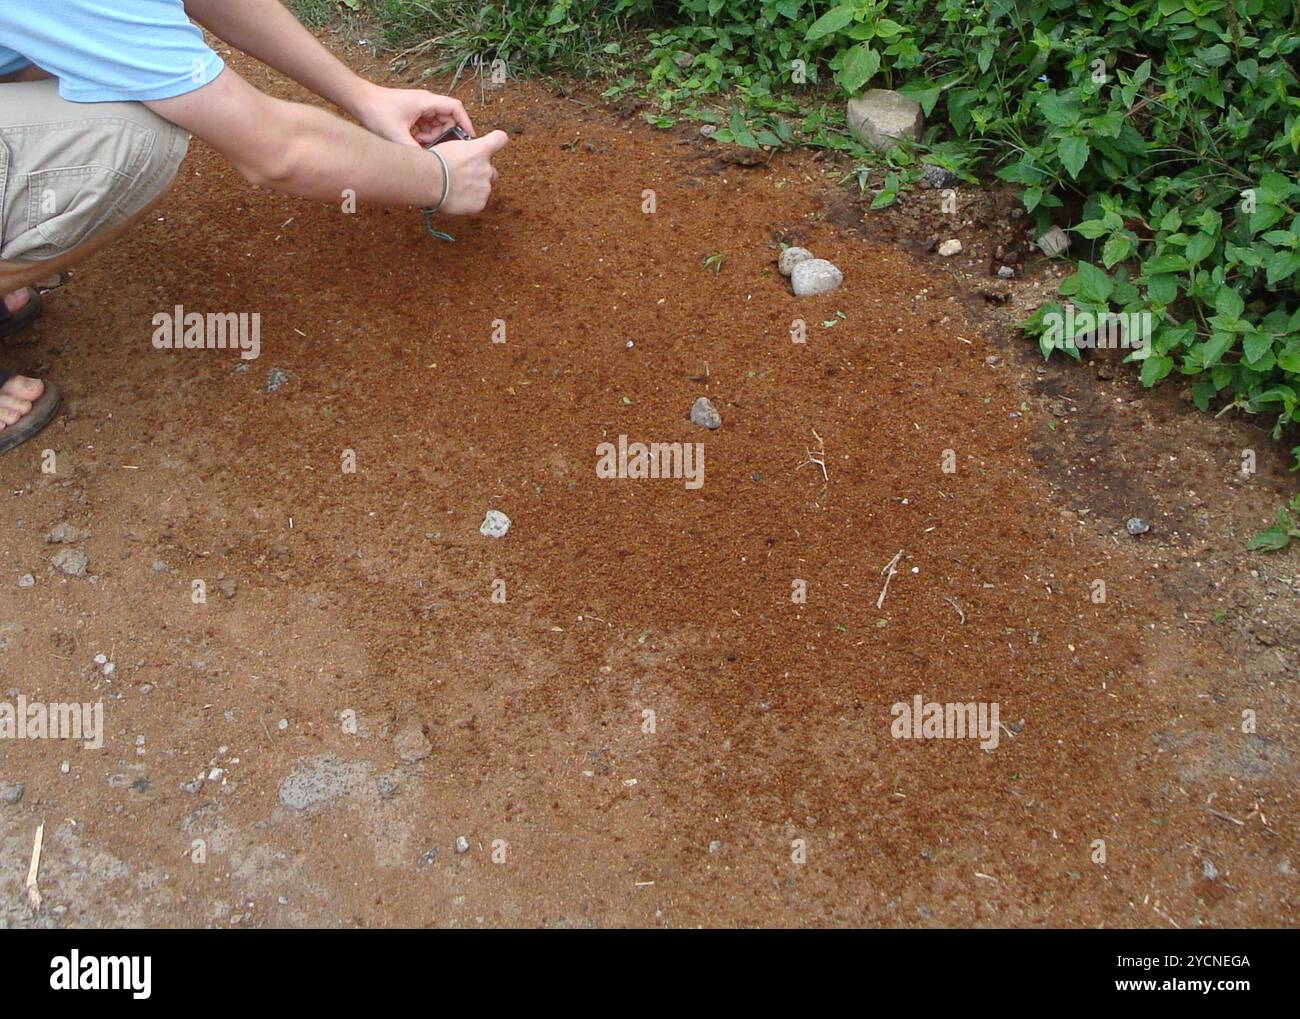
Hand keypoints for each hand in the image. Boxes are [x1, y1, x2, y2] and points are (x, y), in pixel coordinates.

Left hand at [353, 84, 473, 146]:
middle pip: (449, 118)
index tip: (469, 139)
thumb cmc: (377, 112)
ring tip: (420, 143)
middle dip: (445, 134)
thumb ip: (415, 151)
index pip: (456, 108)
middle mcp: (426, 102)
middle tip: (435, 147)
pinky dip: (425, 134)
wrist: (360, 101)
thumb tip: (429, 166)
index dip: (466, 123)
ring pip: (438, 123)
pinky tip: (414, 141)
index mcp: (426, 102)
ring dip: (434, 136)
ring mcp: (420, 106)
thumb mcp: (396, 136)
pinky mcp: (414, 112)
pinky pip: (428, 124)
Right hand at [434, 131, 508, 214]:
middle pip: (492, 171)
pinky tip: (457, 199)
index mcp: (480, 150)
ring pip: (484, 188)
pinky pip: (478, 203)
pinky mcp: (480, 203)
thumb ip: (462, 151)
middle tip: (465, 176)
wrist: (429, 180)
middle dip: (481, 174)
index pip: (500, 139)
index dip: (497, 141)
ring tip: (456, 189)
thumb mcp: (449, 147)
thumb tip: (459, 155)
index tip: (493, 143)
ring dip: (474, 189)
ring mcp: (485, 187)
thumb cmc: (434, 162)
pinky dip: (469, 203)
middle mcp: (486, 168)